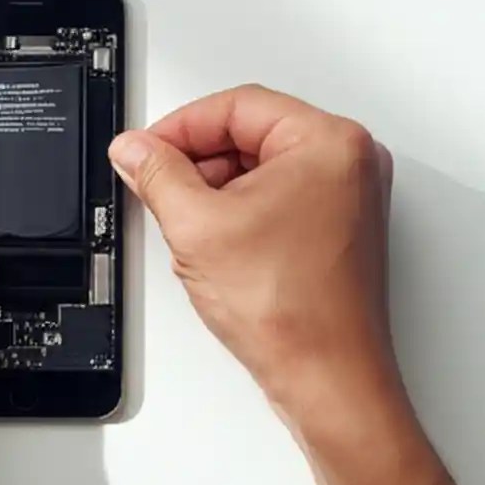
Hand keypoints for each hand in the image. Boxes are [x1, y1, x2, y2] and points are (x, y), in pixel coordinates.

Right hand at [108, 84, 396, 428]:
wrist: (327, 379)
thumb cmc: (291, 311)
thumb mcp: (196, 226)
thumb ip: (157, 175)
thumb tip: (134, 149)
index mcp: (329, 143)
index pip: (238, 106)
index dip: (180, 126)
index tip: (145, 149)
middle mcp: (350, 162)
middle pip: (251, 133)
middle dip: (197, 159)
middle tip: (155, 183)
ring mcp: (348, 198)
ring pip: (262, 168)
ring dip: (216, 188)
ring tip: (186, 222)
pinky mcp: (338, 230)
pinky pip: (279, 198)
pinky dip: (240, 211)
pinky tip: (214, 242)